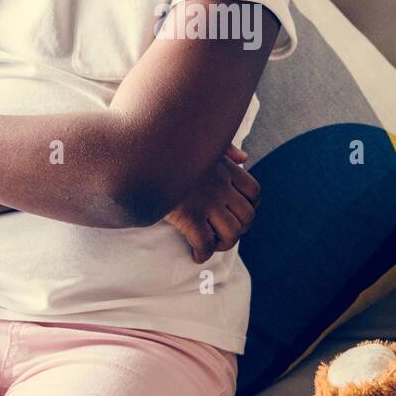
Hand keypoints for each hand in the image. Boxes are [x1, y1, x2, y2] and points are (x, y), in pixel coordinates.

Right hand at [163, 144, 260, 263]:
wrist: (141, 154)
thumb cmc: (169, 147)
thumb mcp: (202, 140)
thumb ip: (225, 148)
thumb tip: (244, 157)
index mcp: (225, 167)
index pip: (254, 192)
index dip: (250, 207)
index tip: (237, 214)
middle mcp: (220, 184)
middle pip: (247, 216)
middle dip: (239, 230)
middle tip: (223, 235)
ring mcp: (206, 200)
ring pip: (232, 232)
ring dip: (224, 244)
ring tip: (211, 245)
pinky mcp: (188, 215)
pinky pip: (205, 243)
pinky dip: (203, 253)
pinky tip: (196, 255)